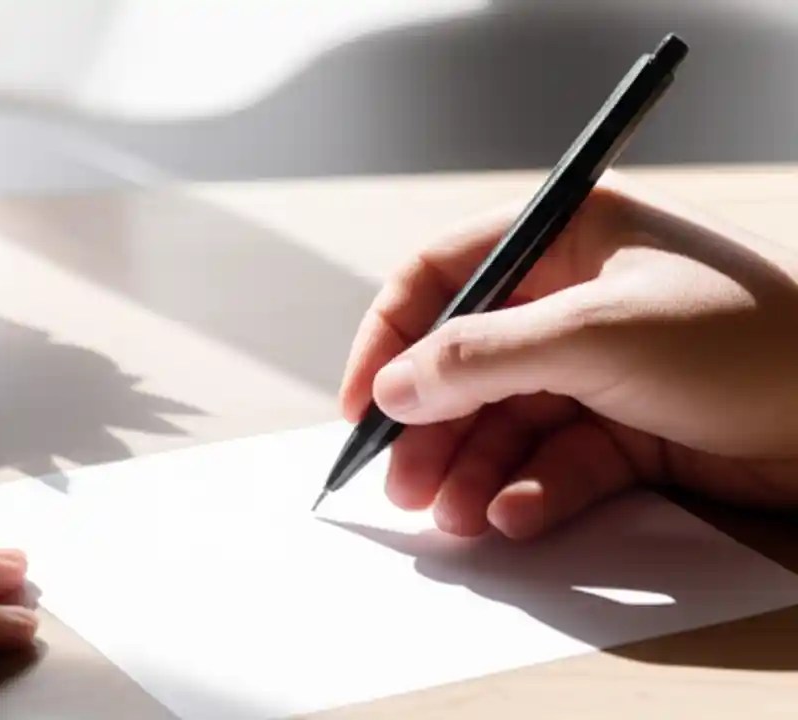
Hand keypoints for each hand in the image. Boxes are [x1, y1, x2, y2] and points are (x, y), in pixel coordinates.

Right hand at [340, 174, 797, 539]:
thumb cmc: (741, 338)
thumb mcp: (592, 334)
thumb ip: (480, 360)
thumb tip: (391, 389)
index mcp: (563, 239)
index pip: (441, 277)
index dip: (390, 337)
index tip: (362, 403)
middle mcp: (571, 298)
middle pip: (464, 362)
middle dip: (429, 426)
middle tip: (403, 486)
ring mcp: (597, 367)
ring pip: (503, 421)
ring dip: (472, 470)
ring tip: (454, 517)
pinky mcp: (624, 428)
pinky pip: (553, 461)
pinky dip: (529, 491)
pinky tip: (518, 516)